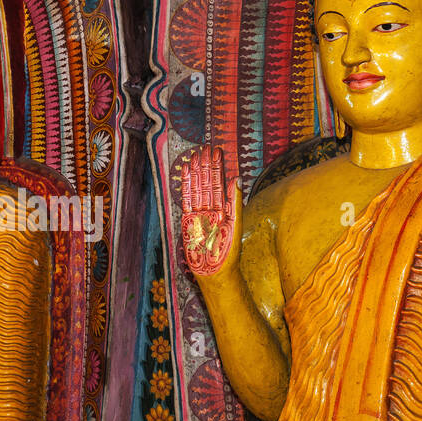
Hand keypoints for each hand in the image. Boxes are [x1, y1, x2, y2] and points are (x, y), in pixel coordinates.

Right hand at [180, 146, 241, 277]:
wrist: (215, 272)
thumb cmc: (229, 254)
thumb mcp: (235, 226)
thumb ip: (235, 203)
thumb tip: (237, 180)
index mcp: (224, 209)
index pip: (219, 183)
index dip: (217, 167)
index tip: (216, 152)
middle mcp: (211, 209)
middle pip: (206, 182)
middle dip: (205, 166)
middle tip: (204, 148)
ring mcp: (198, 214)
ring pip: (196, 188)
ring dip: (194, 172)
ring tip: (193, 156)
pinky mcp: (187, 221)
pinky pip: (185, 200)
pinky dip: (184, 186)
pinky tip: (184, 173)